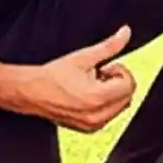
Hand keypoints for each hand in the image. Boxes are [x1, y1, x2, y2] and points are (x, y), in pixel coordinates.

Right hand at [20, 26, 136, 132]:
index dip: (120, 71)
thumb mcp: (84, 57)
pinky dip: (105, 105)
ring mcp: (93, 125)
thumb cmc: (54, 75)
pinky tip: (88, 95)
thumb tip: (126, 33)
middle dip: (117, 82)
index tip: (105, 67)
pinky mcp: (88, 129)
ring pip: (120, 107)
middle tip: (99, 74)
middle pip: (127, 97)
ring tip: (92, 84)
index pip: (129, 85)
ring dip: (112, 93)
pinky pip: (109, 116)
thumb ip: (109, 46)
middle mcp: (98, 116)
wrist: (33, 92)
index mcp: (98, 98)